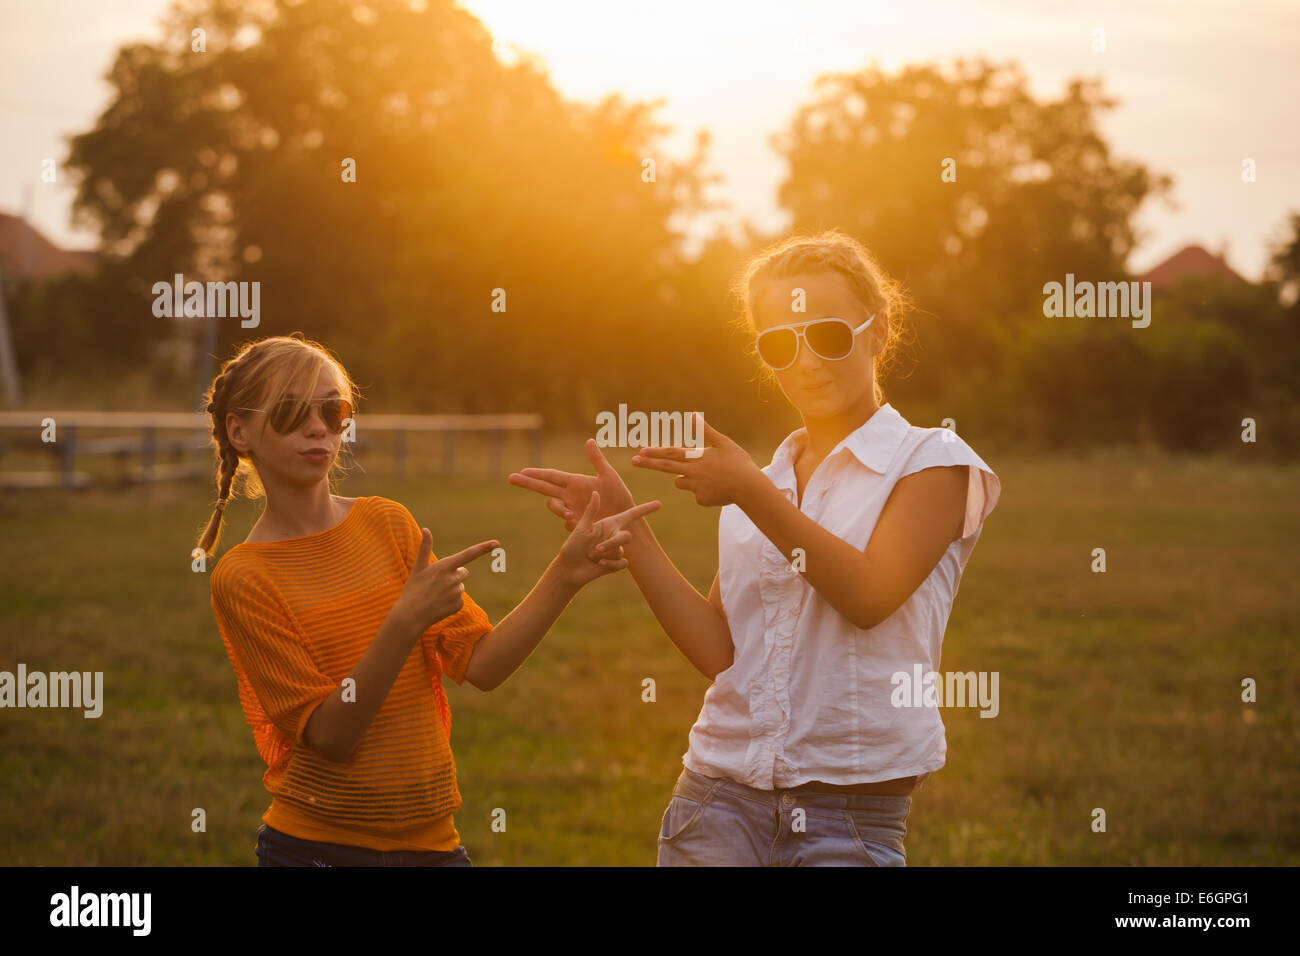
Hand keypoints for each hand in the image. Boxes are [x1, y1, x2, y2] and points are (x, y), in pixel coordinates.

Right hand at [397, 531, 499, 631]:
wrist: (410, 616)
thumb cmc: (412, 590)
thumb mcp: (418, 568)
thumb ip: (425, 548)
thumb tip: (425, 529)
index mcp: (444, 566)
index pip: (468, 554)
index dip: (484, 548)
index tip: (497, 543)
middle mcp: (453, 578)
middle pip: (464, 572)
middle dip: (455, 575)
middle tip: (437, 583)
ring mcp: (456, 592)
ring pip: (460, 586)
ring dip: (451, 589)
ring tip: (435, 596)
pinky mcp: (458, 605)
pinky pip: (459, 600)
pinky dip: (451, 602)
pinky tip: (439, 605)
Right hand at [508, 438, 634, 530]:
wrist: (625, 514)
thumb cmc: (619, 494)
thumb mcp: (609, 475)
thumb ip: (597, 460)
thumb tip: (589, 441)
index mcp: (575, 481)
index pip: (551, 476)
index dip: (537, 473)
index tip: (522, 470)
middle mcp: (569, 495)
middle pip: (543, 488)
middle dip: (527, 483)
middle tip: (511, 478)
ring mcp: (572, 508)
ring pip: (554, 506)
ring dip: (558, 510)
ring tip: (570, 515)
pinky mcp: (577, 522)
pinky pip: (566, 523)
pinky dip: (569, 522)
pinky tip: (576, 523)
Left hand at [554, 489, 661, 587]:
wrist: (569, 569)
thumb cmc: (572, 547)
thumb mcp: (581, 528)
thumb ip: (590, 512)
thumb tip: (595, 492)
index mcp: (608, 524)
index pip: (631, 515)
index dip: (645, 509)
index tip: (660, 504)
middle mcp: (614, 535)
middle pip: (626, 537)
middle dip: (612, 543)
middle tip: (596, 550)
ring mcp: (615, 550)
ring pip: (621, 551)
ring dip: (606, 555)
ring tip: (590, 556)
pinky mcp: (615, 563)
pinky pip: (622, 563)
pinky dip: (610, 564)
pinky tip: (600, 565)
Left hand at [630, 414, 762, 507]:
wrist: (750, 488)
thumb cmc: (738, 462)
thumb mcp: (723, 443)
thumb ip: (705, 431)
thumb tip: (692, 414)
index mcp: (697, 457)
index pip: (672, 453)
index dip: (656, 451)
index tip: (641, 451)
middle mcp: (693, 472)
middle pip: (666, 467)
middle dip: (648, 463)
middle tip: (633, 461)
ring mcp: (696, 488)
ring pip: (681, 481)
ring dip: (687, 477)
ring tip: (710, 475)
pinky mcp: (701, 500)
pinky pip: (696, 494)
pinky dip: (704, 490)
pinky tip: (718, 488)